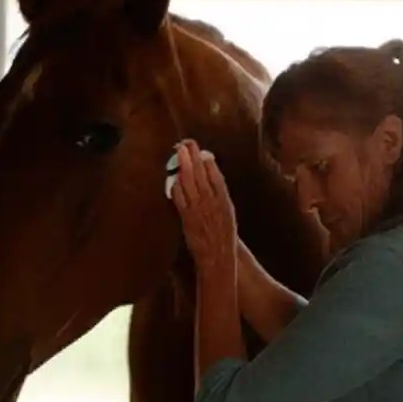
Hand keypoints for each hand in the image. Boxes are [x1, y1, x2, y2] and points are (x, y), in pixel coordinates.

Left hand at [171, 139, 236, 276]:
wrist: (218, 258)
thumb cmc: (224, 239)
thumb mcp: (228, 216)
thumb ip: (221, 199)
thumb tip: (214, 184)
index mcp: (225, 201)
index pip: (216, 176)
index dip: (209, 162)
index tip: (203, 151)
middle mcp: (213, 203)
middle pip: (202, 175)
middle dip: (195, 157)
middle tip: (188, 143)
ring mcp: (200, 210)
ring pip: (191, 183)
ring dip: (185, 166)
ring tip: (180, 152)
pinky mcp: (189, 219)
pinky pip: (182, 199)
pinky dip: (178, 187)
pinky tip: (174, 177)